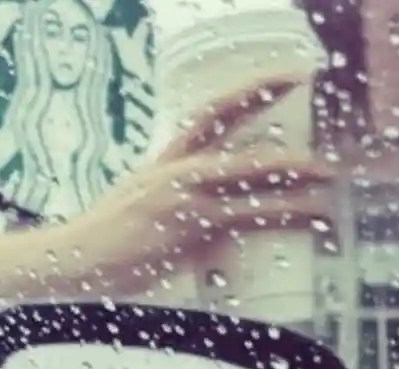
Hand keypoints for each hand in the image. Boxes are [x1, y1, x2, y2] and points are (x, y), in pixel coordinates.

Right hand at [47, 74, 332, 296]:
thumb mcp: (137, 210)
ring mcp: (185, 201)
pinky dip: (286, 217)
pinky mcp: (192, 231)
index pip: (210, 116)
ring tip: (328, 179)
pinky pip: (250, 219)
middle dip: (290, 150)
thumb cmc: (100, 242)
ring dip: (297, 180)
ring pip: (253, 182)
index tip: (285, 79)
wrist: (70, 259)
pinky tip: (310, 217)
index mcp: (162, 164)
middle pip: (242, 146)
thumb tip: (210, 226)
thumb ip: (175, 208)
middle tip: (322, 137)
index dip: (250, 94)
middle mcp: (176, 175)